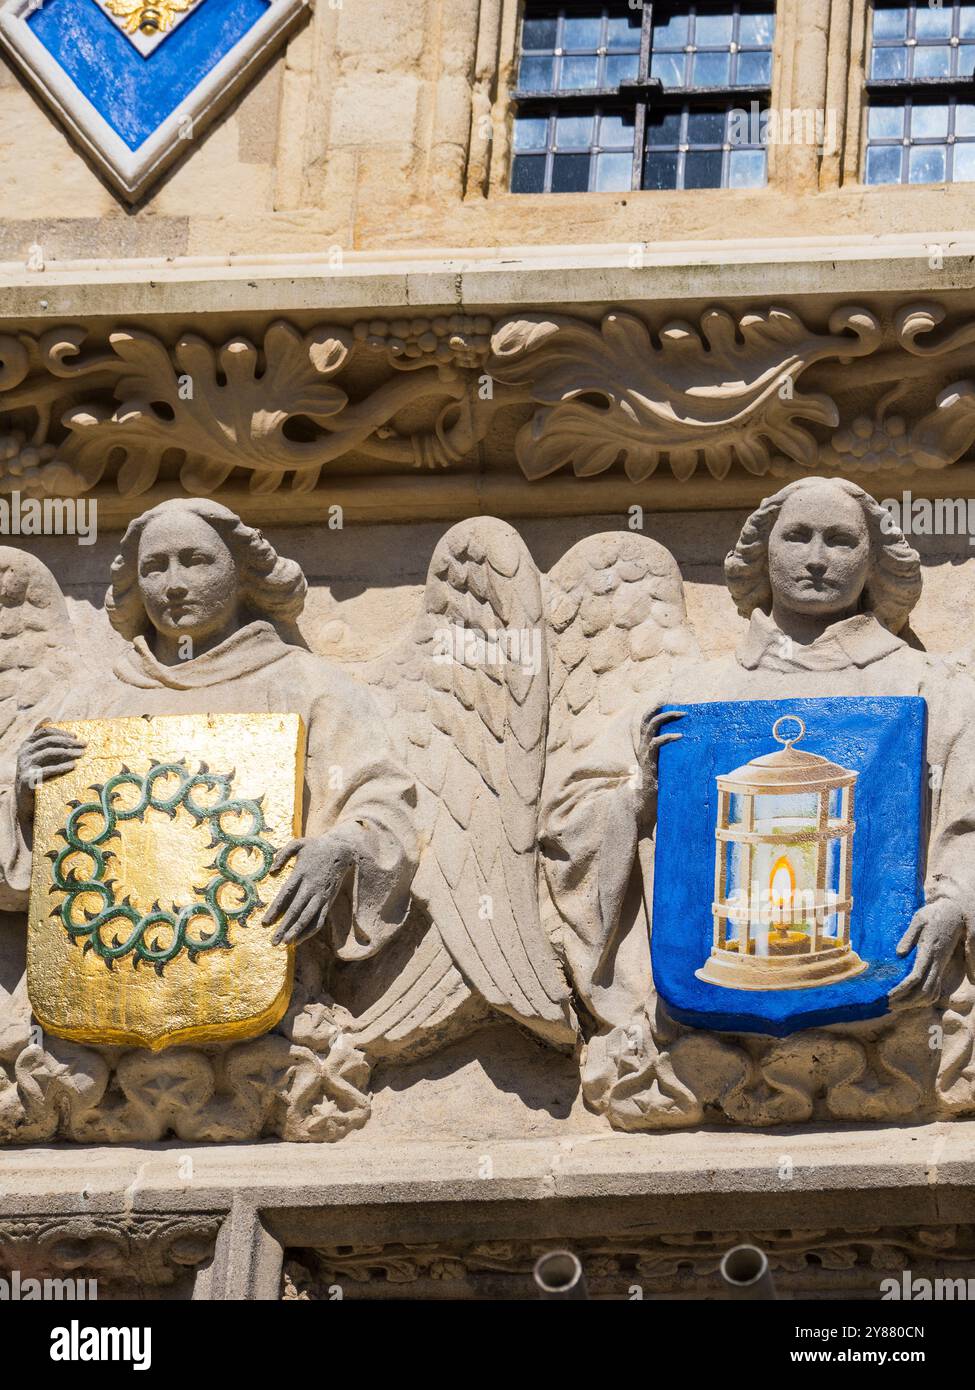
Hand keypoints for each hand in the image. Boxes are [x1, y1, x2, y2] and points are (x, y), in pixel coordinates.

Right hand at [15, 726, 85, 823]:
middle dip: (68, 742)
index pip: (44, 732)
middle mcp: (24, 753)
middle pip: (48, 741)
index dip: (61, 732)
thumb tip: (49, 718)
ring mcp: (24, 766)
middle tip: (84, 745)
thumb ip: (43, 741)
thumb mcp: (37, 757)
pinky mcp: (27, 779)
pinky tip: (73, 766)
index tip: (76, 736)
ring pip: (48, 752)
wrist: (25, 802)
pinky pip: (47, 770)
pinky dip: (62, 766)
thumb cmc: (36, 776)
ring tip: (81, 754)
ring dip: (68, 752)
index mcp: (27, 745)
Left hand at [263, 834, 355, 946]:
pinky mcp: (328, 900)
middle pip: (295, 910)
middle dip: (284, 927)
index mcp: (301, 873)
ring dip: (297, 931)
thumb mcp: (298, 843)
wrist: (342, 850)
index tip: (265, 923)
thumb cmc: (316, 846)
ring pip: (308, 917)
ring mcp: (321, 895)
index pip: (285, 895)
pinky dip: (310, 930)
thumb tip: (272, 872)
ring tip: (286, 943)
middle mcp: (311, 886)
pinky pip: (320, 918)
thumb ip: (282, 855)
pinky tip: (300, 939)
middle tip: (273, 941)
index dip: (275, 910)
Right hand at [634, 708, 684, 827]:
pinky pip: (656, 744)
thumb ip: (673, 757)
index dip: (657, 710)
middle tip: (679, 705)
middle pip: (647, 719)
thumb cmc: (659, 787)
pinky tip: (680, 736)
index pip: (647, 722)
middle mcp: (643, 747)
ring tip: (682, 715)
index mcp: (646, 746)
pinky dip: (668, 737)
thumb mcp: (666, 767)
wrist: (646, 804)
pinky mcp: (649, 763)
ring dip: (666, 718)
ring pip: (650, 727)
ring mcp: (645, 754)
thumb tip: (693, 748)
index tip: (672, 703)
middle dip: (662, 709)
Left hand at [889, 897, 966, 1008]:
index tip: (888, 995)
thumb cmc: (934, 914)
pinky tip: (912, 1000)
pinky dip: (925, 998)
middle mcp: (937, 962)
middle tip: (888, 1004)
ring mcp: (941, 965)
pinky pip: (936, 988)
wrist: (955, 913)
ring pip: (931, 993)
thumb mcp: (919, 919)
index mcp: (929, 951)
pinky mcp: (941, 966)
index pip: (916, 977)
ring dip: (914, 1002)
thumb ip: (909, 936)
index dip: (902, 989)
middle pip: (923, 991)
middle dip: (905, 1001)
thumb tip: (899, 953)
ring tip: (897, 1004)